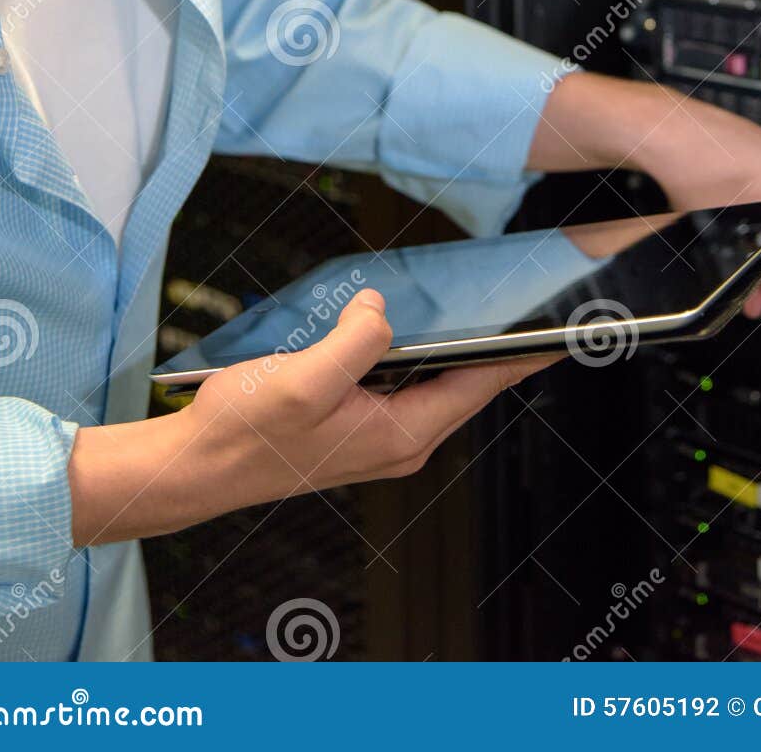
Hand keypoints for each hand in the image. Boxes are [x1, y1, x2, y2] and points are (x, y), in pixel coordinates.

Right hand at [69, 289, 562, 546]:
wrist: (196, 466)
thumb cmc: (246, 433)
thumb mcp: (306, 379)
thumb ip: (357, 341)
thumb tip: (382, 309)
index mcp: (402, 434)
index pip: (482, 384)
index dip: (524, 353)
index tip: (564, 327)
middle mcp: (399, 440)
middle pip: (465, 381)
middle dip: (493, 341)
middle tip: (522, 295)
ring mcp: (377, 434)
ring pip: (432, 379)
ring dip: (448, 343)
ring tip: (471, 299)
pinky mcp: (355, 424)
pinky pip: (400, 380)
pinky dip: (410, 351)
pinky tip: (399, 321)